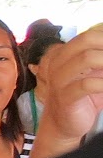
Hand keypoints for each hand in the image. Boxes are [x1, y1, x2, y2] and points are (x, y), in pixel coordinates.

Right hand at [37, 29, 102, 143]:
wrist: (63, 124)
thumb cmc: (84, 96)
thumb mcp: (95, 73)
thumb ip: (102, 58)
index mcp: (65, 53)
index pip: (90, 34)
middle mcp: (59, 63)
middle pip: (86, 40)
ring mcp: (60, 80)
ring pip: (86, 58)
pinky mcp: (65, 98)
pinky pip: (87, 85)